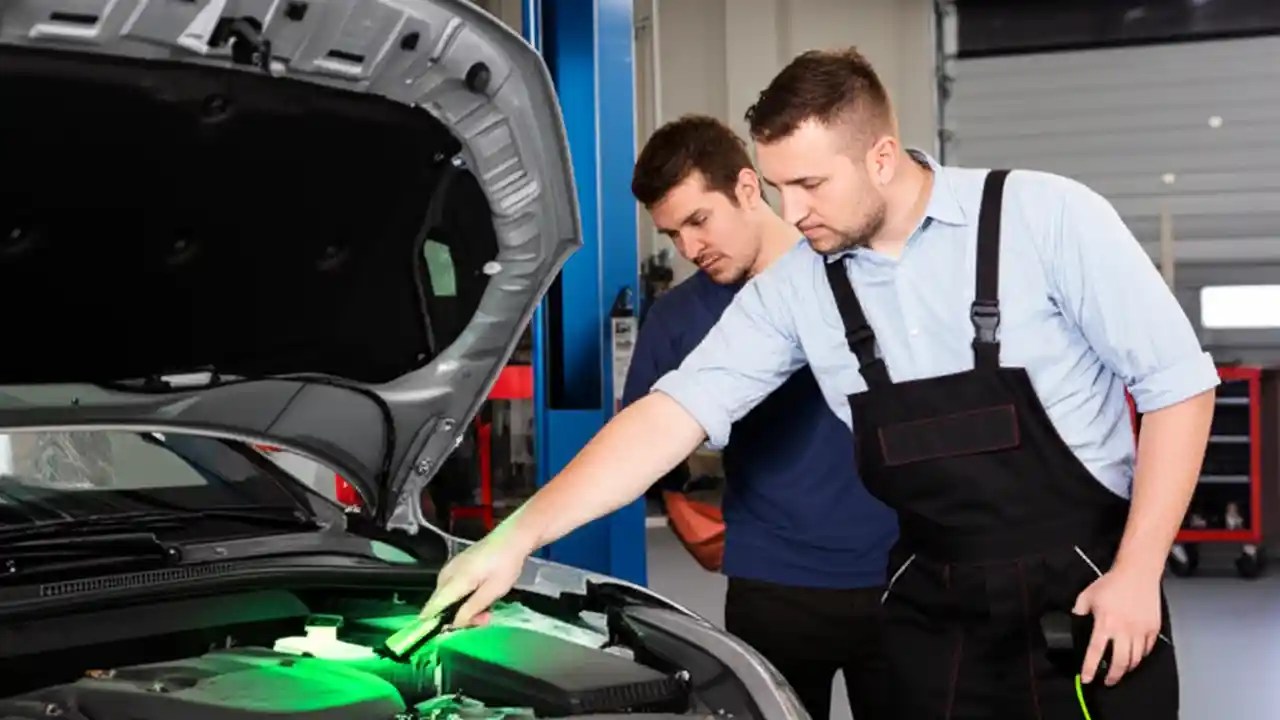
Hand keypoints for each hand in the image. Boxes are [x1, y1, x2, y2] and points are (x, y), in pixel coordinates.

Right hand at [420, 531, 530, 627]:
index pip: (432, 607)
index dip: (433, 624)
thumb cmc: (505, 565)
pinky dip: (464, 598)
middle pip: (440, 605)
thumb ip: (471, 609)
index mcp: (454, 580)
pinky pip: (452, 589)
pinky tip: (481, 597)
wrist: (512, 539)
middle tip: (484, 619)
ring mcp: (450, 569)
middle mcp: (446, 574)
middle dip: (458, 618)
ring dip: (464, 608)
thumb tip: (453, 624)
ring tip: (487, 610)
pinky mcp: (456, 567)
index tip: (446, 635)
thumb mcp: (492, 592)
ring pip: (447, 598)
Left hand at [1072, 566, 1162, 686]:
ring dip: (1126, 668)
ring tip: (1120, 670)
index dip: (1090, 668)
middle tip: (1107, 681)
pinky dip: (1140, 657)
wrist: (1138, 573)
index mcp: (1105, 623)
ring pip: (1135, 659)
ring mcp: (1141, 631)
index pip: (1095, 652)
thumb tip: (1075, 621)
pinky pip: (1147, 650)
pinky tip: (1133, 657)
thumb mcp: (1087, 595)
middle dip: (1112, 676)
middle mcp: (1124, 630)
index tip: (1086, 679)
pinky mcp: (1153, 629)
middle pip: (1119, 662)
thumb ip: (1079, 611)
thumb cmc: (1112, 583)